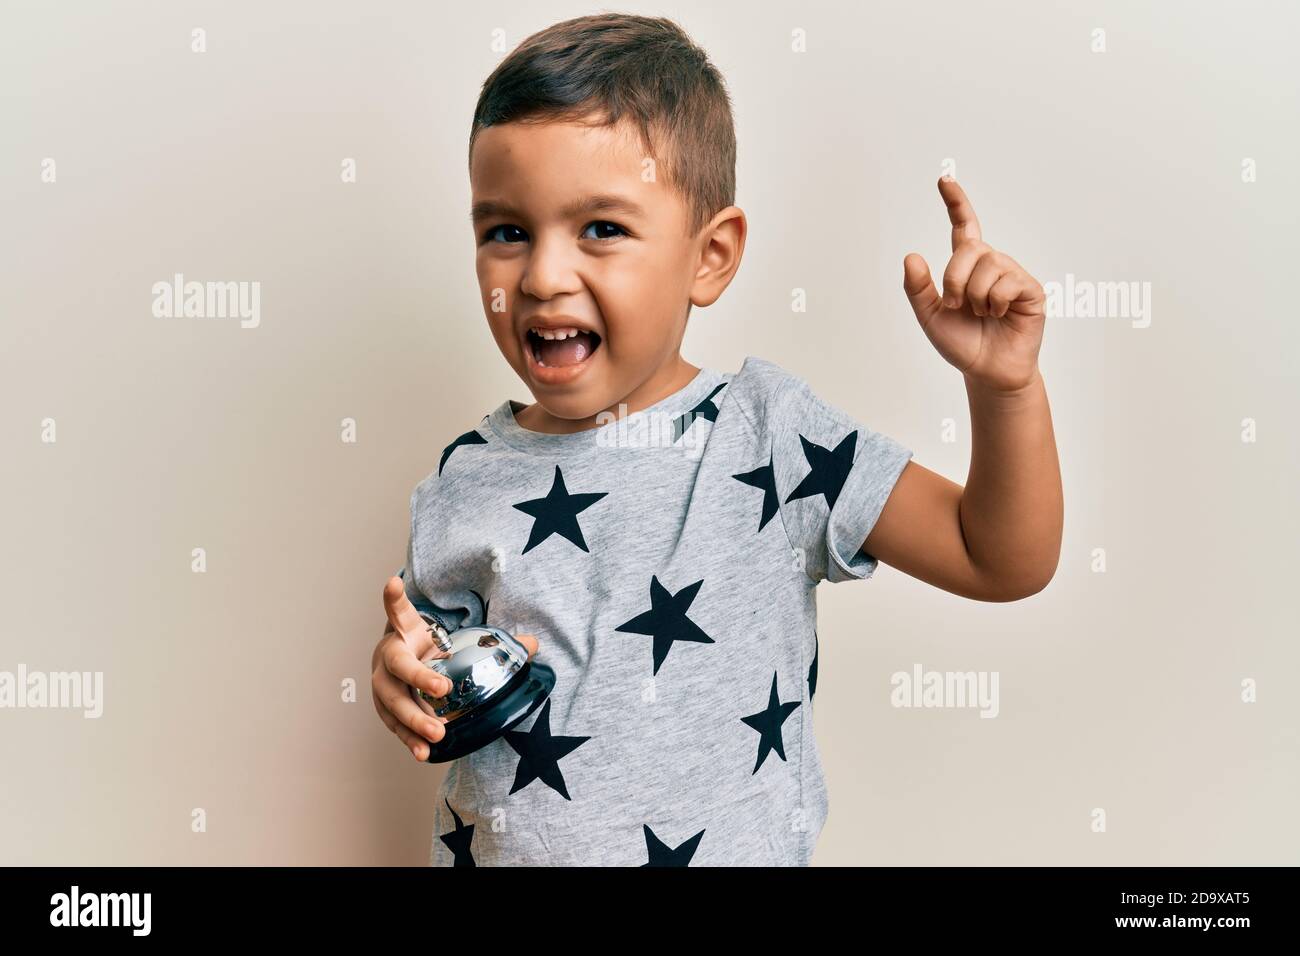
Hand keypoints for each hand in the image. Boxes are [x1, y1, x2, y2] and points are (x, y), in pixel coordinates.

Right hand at [371, 576, 539, 760]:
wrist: (400, 663)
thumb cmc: (430, 648)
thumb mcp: (453, 637)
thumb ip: (493, 639)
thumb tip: (533, 645)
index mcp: (406, 633)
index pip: (400, 613)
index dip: (394, 599)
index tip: (394, 584)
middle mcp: (388, 657)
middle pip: (398, 667)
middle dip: (419, 679)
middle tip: (444, 690)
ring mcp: (382, 685)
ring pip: (392, 702)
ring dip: (413, 720)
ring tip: (437, 735)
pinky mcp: (384, 709)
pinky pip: (394, 726)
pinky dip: (408, 740)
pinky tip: (424, 754)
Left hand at [902, 177, 1045, 392]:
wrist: (987, 372)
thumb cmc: (962, 343)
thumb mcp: (930, 317)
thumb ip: (918, 288)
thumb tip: (911, 256)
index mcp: (966, 268)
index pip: (963, 228)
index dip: (956, 203)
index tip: (945, 180)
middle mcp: (991, 265)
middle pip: (969, 248)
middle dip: (954, 278)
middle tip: (955, 305)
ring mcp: (1012, 275)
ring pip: (988, 265)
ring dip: (975, 295)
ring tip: (981, 314)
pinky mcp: (1030, 290)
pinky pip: (1008, 282)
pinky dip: (995, 302)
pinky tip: (999, 315)